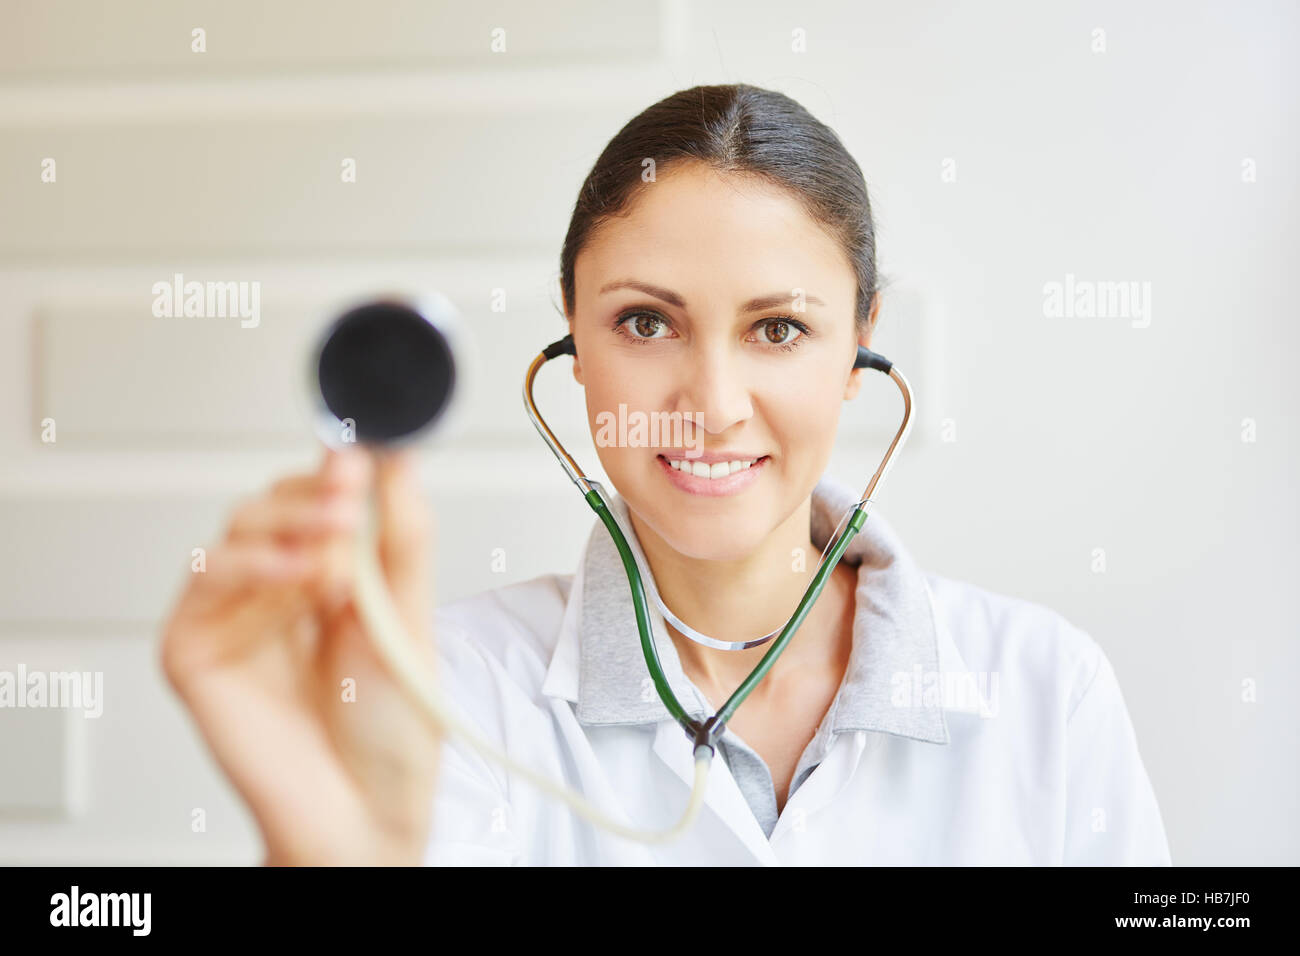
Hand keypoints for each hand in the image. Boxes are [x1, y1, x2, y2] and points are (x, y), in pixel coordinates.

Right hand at [159, 446, 439, 864]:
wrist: (369, 805)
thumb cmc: (391, 724)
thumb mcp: (408, 612)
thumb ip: (400, 536)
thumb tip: (395, 456)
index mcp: (326, 578)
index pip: (314, 500)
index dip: (332, 472)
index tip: (360, 451)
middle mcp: (274, 593)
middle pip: (268, 507)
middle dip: (311, 495)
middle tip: (349, 492)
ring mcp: (230, 621)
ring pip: (235, 534)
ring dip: (287, 525)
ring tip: (337, 541)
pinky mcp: (193, 653)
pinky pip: (204, 587)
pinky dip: (252, 570)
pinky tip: (299, 577)